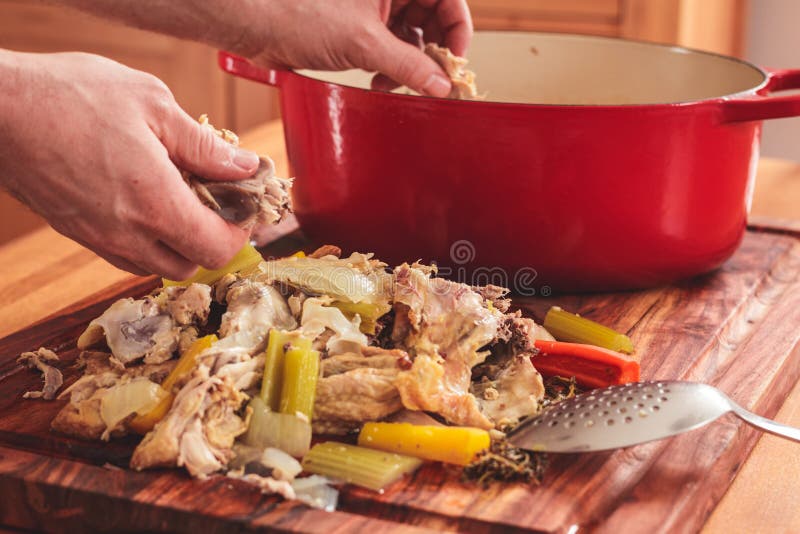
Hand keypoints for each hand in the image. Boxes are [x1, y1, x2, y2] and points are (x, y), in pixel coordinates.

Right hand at [0, 50, 259, 278]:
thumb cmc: (71, 96)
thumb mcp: (153, 105)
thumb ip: (205, 146)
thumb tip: (245, 166)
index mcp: (154, 204)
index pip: (218, 249)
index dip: (240, 230)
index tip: (244, 202)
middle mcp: (127, 234)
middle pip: (192, 265)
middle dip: (214, 238)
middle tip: (218, 199)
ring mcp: (98, 239)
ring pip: (158, 265)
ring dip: (181, 242)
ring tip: (182, 196)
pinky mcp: (78, 233)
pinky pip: (127, 254)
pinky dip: (149, 239)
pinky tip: (147, 199)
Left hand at [236, 0, 472, 96]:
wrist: (259, 26)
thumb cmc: (302, 14)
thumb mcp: (364, 43)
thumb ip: (408, 65)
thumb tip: (441, 84)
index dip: (458, 29)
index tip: (455, 61)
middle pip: (433, 17)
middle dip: (432, 51)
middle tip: (429, 79)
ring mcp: (374, 8)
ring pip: (412, 36)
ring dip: (410, 65)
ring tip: (396, 84)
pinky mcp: (360, 28)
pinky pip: (390, 47)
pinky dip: (391, 67)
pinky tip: (380, 81)